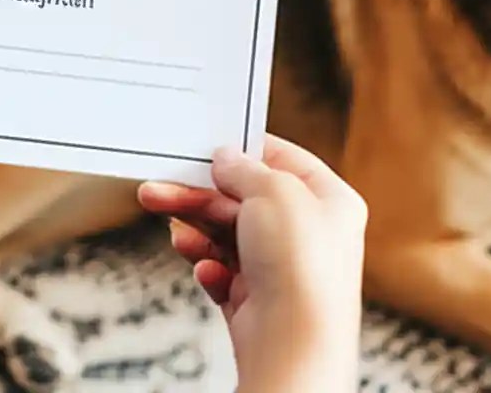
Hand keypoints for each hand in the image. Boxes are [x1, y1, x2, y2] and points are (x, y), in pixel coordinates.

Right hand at [138, 136, 366, 392]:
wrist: (293, 342)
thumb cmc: (301, 266)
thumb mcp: (273, 190)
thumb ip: (245, 168)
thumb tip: (226, 159)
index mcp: (331, 201)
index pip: (285, 161)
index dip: (246, 152)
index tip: (210, 148)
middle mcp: (310, 234)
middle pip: (245, 201)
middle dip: (199, 195)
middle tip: (160, 188)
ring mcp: (283, 269)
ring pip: (229, 236)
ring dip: (196, 227)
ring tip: (169, 224)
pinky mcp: (258, 300)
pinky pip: (224, 273)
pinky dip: (208, 266)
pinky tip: (203, 267)